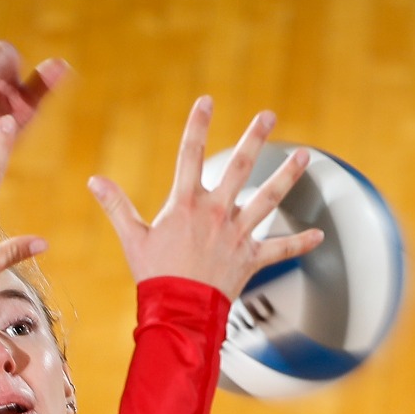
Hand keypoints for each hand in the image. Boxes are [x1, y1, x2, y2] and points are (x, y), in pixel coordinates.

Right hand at [88, 97, 324, 298]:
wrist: (179, 312)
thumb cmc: (154, 276)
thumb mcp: (132, 238)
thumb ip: (116, 206)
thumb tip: (94, 181)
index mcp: (187, 203)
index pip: (190, 154)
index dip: (197, 125)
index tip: (206, 101)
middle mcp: (216, 212)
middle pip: (240, 167)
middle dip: (255, 138)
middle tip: (268, 115)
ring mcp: (237, 234)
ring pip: (268, 199)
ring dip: (288, 176)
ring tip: (305, 156)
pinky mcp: (250, 259)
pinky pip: (280, 249)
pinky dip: (300, 243)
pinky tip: (320, 235)